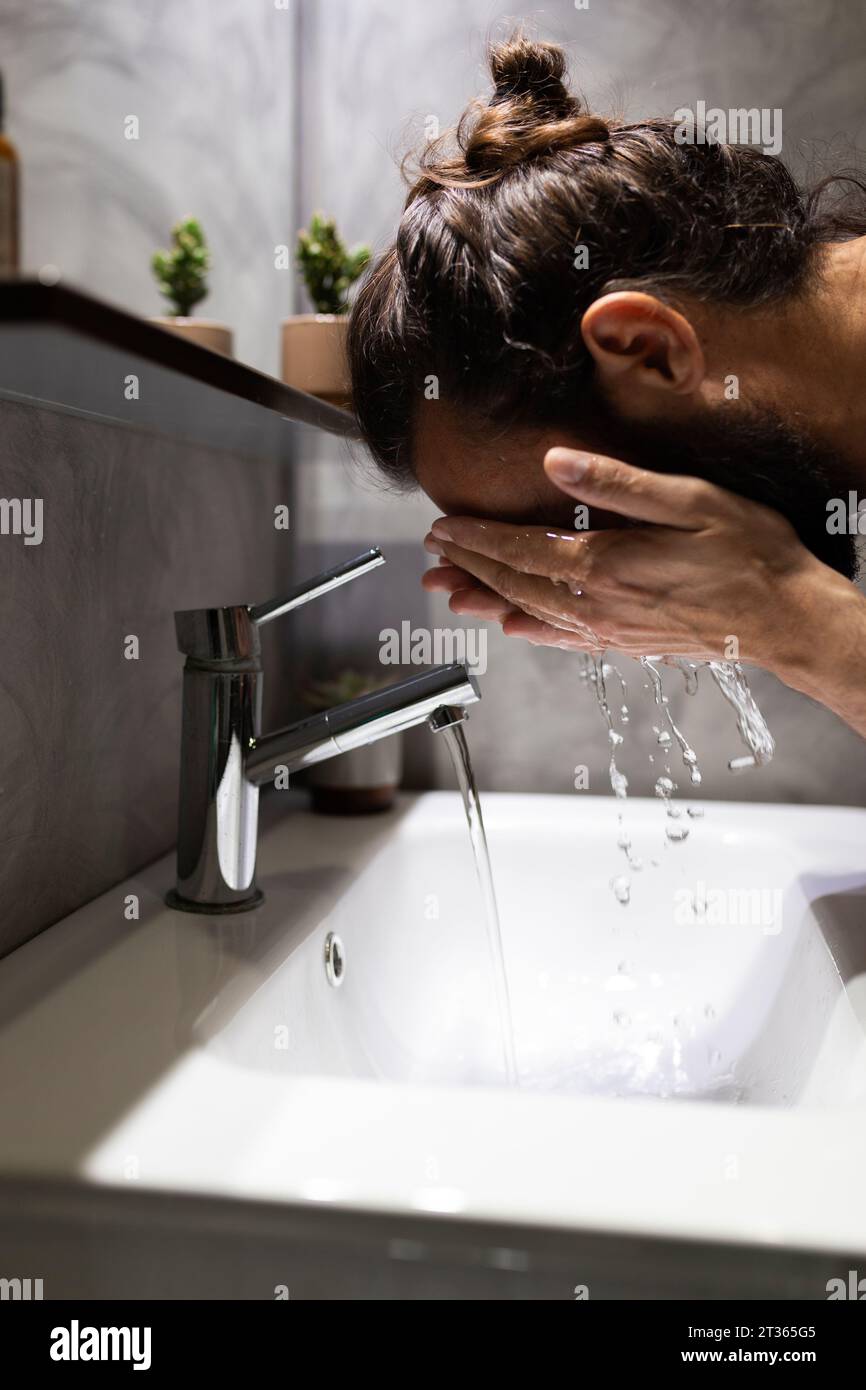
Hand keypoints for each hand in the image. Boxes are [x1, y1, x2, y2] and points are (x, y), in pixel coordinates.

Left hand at [422, 447, 847, 671]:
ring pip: (531, 614)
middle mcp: (598, 604)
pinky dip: (531, 630)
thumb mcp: (688, 501)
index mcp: (606, 565)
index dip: (475, 538)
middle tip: (432, 559)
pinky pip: (564, 638)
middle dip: (469, 568)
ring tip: (451, 593)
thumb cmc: (749, 554)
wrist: (785, 619)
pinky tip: (514, 627)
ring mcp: (610, 630)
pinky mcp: (627, 644)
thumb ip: (617, 484)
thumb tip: (556, 462)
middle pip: (515, 584)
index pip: (520, 549)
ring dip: (487, 600)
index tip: (441, 528)